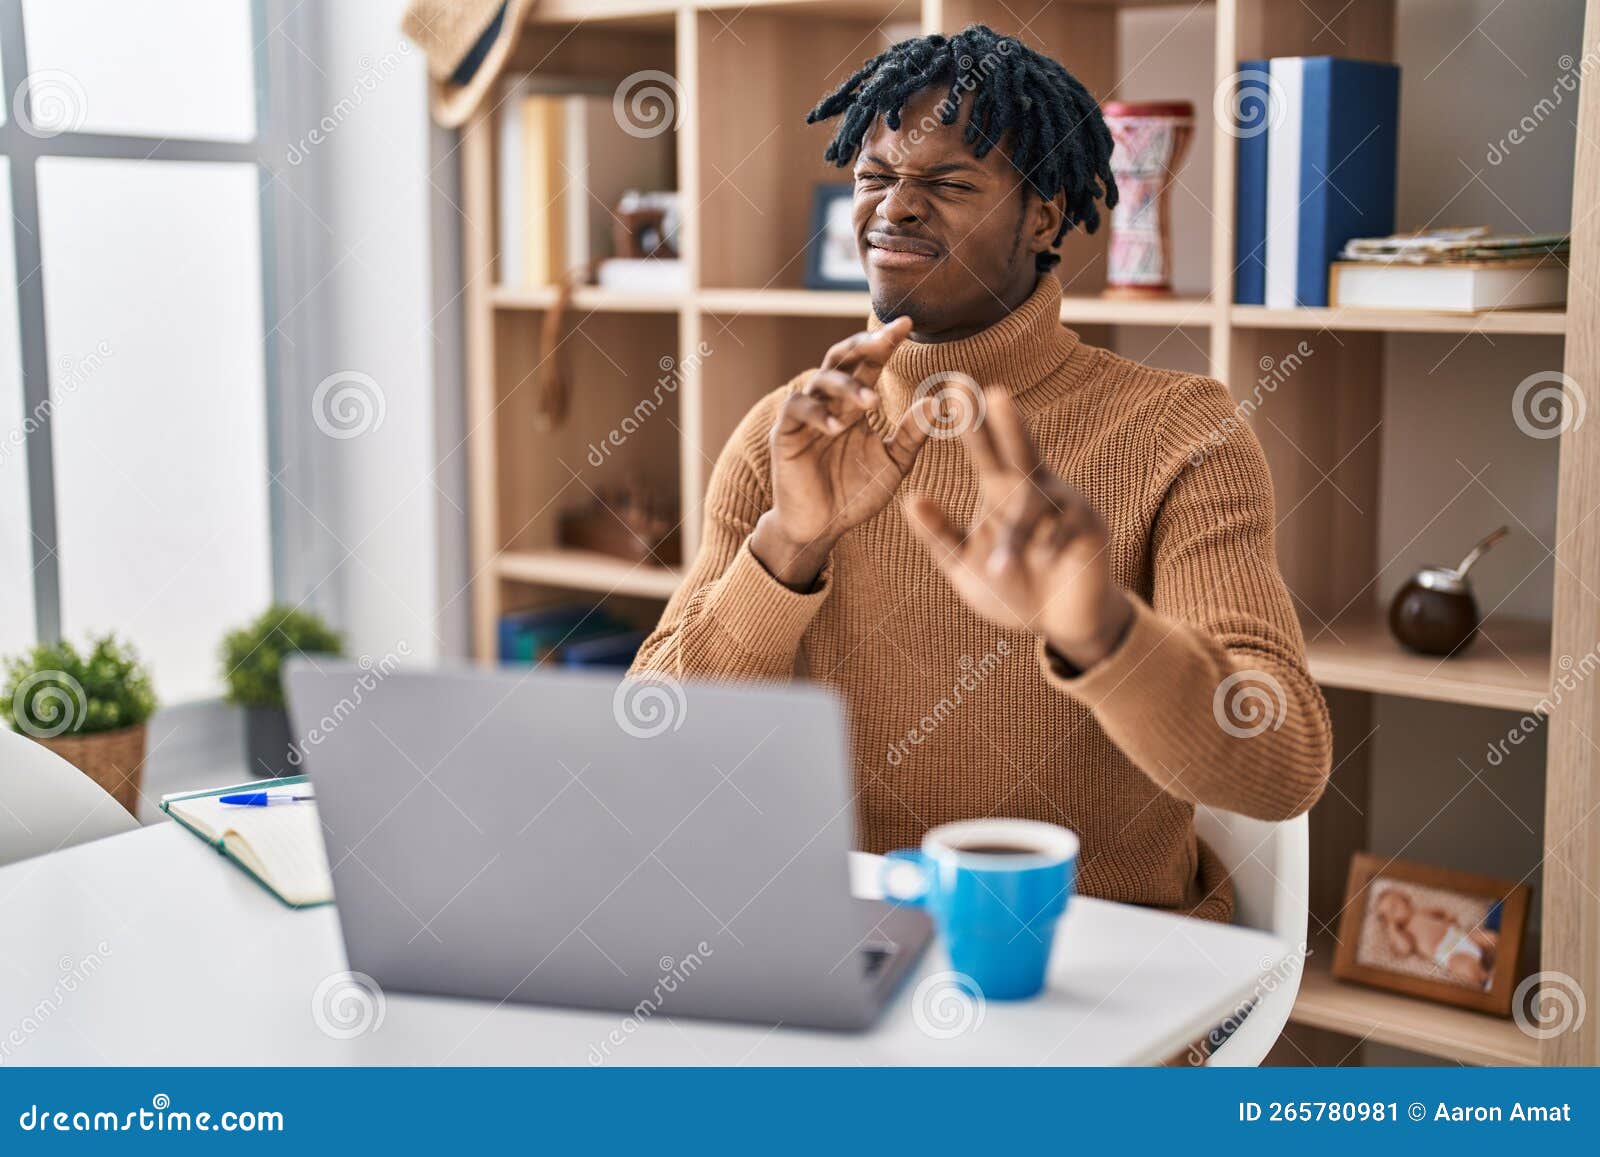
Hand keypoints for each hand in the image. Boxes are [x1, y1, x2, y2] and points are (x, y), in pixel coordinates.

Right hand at [751, 316, 937, 588]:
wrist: (821, 528)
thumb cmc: (855, 494)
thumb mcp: (893, 463)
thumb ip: (911, 434)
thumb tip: (937, 402)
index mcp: (855, 403)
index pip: (870, 363)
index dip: (886, 342)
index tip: (908, 324)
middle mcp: (830, 401)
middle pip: (843, 358)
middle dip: (865, 345)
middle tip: (887, 339)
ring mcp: (806, 415)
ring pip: (822, 380)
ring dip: (847, 386)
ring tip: (869, 402)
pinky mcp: (786, 434)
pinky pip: (798, 410)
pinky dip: (818, 414)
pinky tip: (836, 426)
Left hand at [903, 387, 1132, 670]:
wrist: (1058, 624)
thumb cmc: (1010, 587)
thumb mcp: (963, 566)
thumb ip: (940, 535)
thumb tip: (911, 498)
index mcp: (1001, 489)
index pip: (983, 448)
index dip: (970, 421)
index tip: (953, 386)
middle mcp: (1034, 488)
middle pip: (1020, 449)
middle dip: (1008, 423)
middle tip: (993, 392)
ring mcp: (1066, 505)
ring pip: (1035, 506)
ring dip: (1018, 538)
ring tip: (1000, 569)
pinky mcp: (1090, 527)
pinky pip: (1065, 531)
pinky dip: (1049, 549)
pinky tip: (1045, 563)